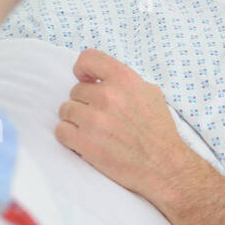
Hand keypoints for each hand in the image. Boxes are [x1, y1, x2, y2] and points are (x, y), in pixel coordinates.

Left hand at [54, 48, 196, 202]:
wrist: (164, 165)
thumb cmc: (159, 132)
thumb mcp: (151, 95)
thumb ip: (126, 83)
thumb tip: (103, 77)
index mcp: (125, 80)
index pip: (88, 58)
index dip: (82, 69)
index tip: (85, 79)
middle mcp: (108, 96)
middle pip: (75, 90)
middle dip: (84, 103)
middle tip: (100, 117)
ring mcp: (94, 119)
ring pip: (65, 110)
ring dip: (76, 120)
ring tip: (94, 131)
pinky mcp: (84, 142)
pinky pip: (61, 130)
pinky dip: (69, 137)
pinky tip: (85, 142)